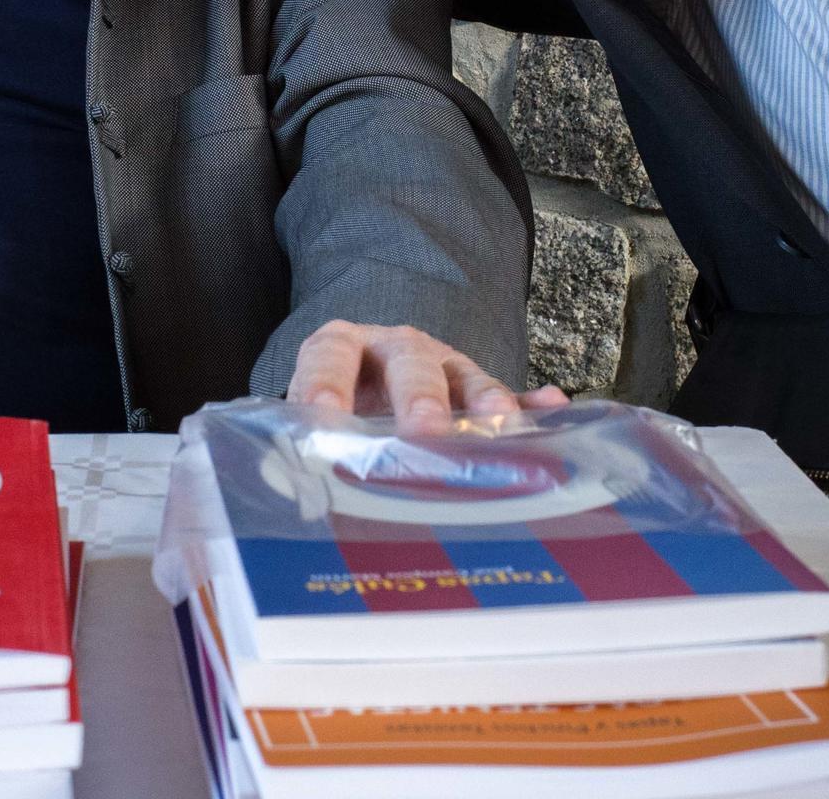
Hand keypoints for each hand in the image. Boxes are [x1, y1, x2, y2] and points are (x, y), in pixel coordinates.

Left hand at [288, 320, 570, 434]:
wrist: (364, 390)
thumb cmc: (333, 417)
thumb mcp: (312, 424)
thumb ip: (297, 446)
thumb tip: (275, 480)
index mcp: (341, 349)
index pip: (329, 354)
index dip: (326, 380)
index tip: (323, 415)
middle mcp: (392, 348)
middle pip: (407, 359)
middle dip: (416, 394)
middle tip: (423, 430)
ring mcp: (439, 364)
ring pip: (461, 373)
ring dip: (480, 397)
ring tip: (497, 423)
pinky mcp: (474, 388)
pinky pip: (507, 393)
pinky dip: (530, 404)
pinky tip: (553, 409)